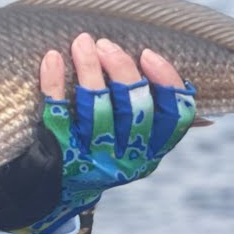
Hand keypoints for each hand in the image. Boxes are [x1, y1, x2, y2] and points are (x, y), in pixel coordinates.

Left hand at [0, 34, 196, 232]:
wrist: (52, 190)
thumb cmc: (100, 150)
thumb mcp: (133, 145)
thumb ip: (153, 118)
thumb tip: (181, 82)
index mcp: (152, 152)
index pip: (176, 116)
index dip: (167, 81)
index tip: (147, 54)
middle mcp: (128, 158)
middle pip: (137, 108)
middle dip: (122, 68)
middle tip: (105, 43)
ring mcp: (95, 157)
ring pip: (98, 108)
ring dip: (89, 68)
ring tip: (82, 43)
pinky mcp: (62, 152)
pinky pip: (58, 112)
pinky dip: (54, 82)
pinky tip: (51, 59)